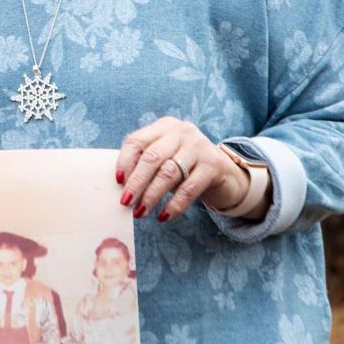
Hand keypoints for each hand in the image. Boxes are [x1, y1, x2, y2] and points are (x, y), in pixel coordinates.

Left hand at [116, 117, 251, 220]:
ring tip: (141, 212)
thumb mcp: (165, 159)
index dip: (125, 162)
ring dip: (152, 195)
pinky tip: (164, 216)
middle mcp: (182, 131)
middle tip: (126, 202)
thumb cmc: (185, 167)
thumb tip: (120, 185)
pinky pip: (188, 188)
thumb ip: (144, 164)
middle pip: (152, 157)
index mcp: (164, 126)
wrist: (226, 175)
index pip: (137, 141)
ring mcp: (199, 146)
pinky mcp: (213, 165)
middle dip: (136, 182)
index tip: (117, 182)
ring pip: (169, 173)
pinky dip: (174, 205)